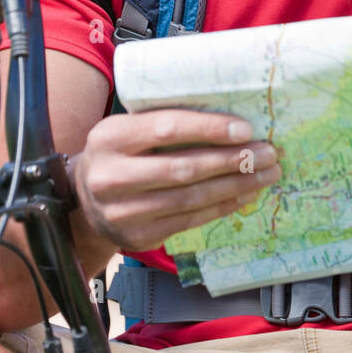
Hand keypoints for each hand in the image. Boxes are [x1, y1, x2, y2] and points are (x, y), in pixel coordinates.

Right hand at [69, 109, 279, 252]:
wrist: (84, 201)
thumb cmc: (118, 154)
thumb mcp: (126, 129)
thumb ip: (163, 121)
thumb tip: (229, 117)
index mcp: (110, 138)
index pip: (166, 128)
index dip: (208, 128)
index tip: (245, 128)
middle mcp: (112, 176)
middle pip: (183, 167)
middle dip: (232, 160)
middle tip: (267, 152)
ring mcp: (124, 211)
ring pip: (191, 197)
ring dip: (235, 185)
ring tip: (265, 173)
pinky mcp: (139, 236)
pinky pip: (190, 220)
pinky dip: (222, 206)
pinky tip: (244, 194)